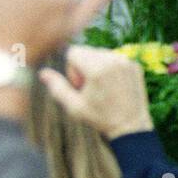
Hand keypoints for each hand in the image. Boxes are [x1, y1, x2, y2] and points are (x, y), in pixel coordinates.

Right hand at [38, 45, 153, 138]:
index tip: (80, 86)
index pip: (73, 51)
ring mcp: (126, 61)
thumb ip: (57, 87)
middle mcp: (113, 60)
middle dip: (82, 66)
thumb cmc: (100, 118)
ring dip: (96, 66)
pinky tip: (114, 85)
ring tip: (102, 87)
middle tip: (90, 88)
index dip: (71, 69)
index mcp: (97, 69)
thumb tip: (42, 73)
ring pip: (100, 53)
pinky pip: (114, 58)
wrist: (132, 127)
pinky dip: (110, 67)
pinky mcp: (135, 65)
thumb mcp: (74, 106)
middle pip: (86, 50)